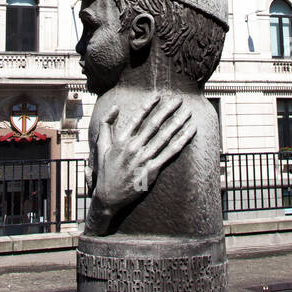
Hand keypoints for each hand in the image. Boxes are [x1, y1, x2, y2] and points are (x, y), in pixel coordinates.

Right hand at [86, 95, 195, 231]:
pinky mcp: (152, 171)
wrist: (109, 196)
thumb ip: (106, 124)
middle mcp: (133, 148)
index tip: (159, 95)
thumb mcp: (101, 145)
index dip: (149, 105)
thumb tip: (115, 106)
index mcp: (121, 140)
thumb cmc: (106, 169)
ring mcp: (143, 160)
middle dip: (168, 110)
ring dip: (178, 123)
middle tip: (179, 99)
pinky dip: (182, 141)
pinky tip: (190, 132)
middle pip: (154, 125)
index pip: (138, 118)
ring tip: (188, 112)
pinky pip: (170, 153)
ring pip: (165, 137)